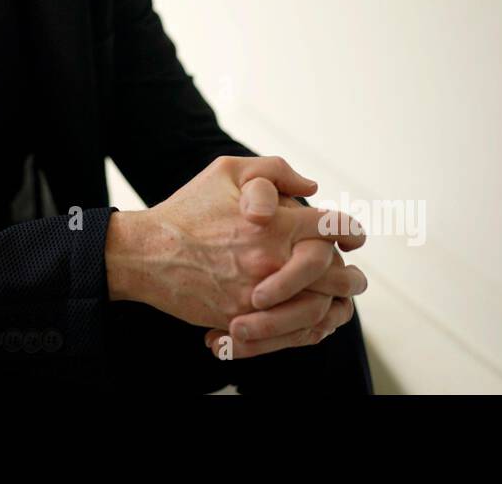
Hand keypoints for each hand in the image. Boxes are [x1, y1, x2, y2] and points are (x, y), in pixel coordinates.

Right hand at [118, 156, 364, 332]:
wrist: (146, 253)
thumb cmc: (188, 209)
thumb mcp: (226, 171)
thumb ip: (274, 170)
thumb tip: (312, 186)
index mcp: (274, 222)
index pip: (334, 227)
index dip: (352, 232)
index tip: (353, 237)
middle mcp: (272, 259)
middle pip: (336, 272)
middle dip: (352, 274)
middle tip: (354, 274)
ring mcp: (258, 293)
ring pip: (318, 306)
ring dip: (334, 302)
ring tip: (337, 299)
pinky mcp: (242, 319)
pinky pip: (288, 331)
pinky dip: (305, 327)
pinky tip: (309, 318)